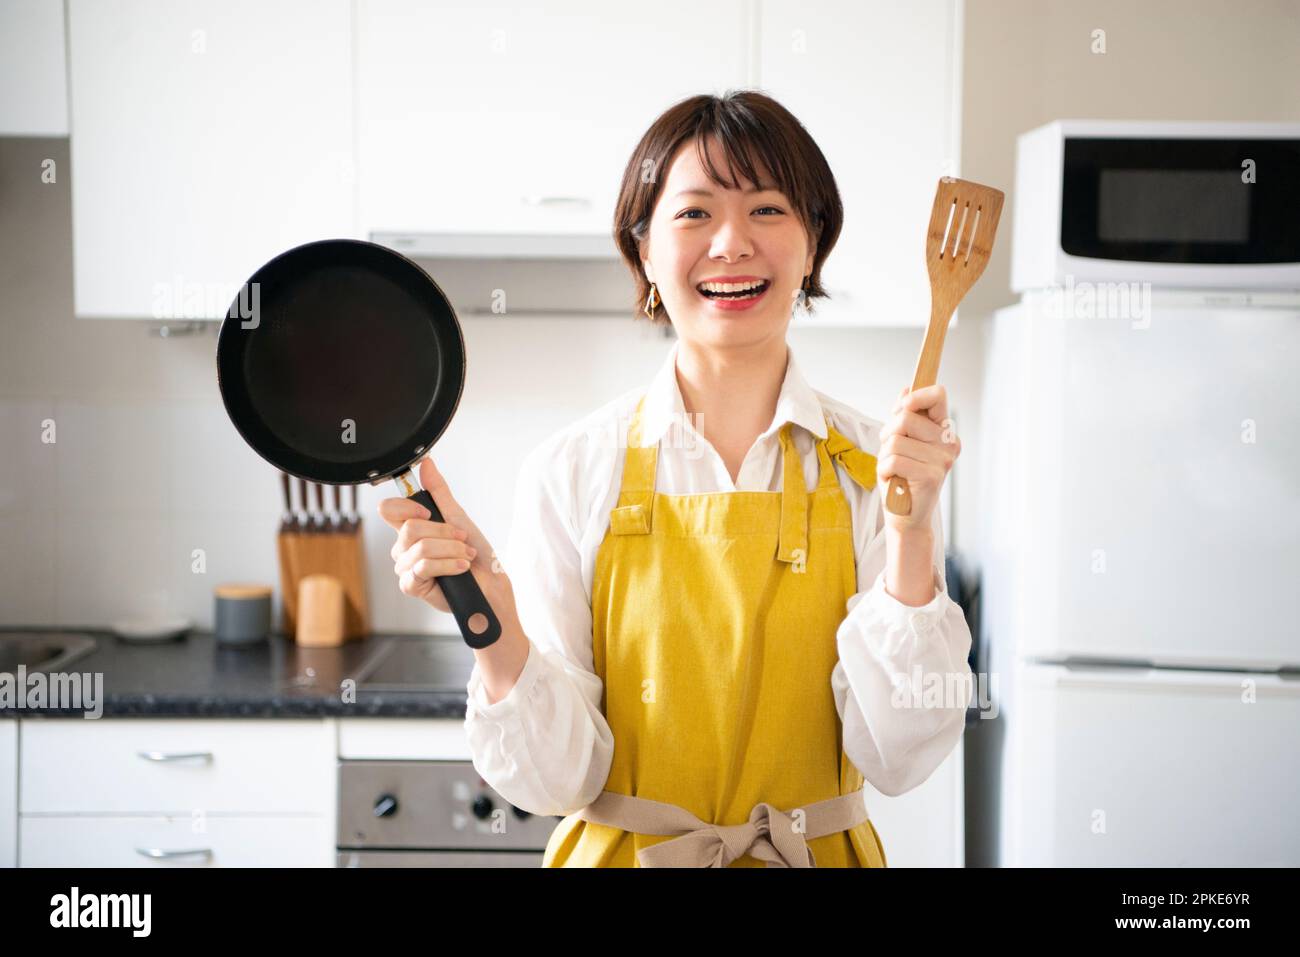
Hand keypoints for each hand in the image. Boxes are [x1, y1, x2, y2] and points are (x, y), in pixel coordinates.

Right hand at [377, 456, 520, 629]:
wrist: (491, 586)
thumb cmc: (476, 555)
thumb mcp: (459, 517)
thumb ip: (439, 492)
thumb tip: (426, 463)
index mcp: (411, 529)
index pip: (389, 510)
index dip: (406, 507)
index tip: (429, 513)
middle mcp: (404, 548)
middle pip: (410, 528)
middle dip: (445, 533)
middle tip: (462, 541)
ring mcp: (406, 567)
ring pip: (419, 548)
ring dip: (451, 551)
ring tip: (465, 557)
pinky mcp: (412, 586)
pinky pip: (422, 568)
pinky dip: (447, 565)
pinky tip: (461, 569)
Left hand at [878, 384, 960, 534]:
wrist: (905, 516)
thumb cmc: (901, 477)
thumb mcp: (900, 442)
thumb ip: (904, 417)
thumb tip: (906, 390)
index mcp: (943, 431)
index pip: (938, 396)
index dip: (917, 396)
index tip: (905, 405)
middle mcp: (948, 443)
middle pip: (905, 418)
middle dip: (888, 434)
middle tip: (892, 453)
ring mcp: (942, 460)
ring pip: (895, 441)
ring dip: (884, 457)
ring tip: (895, 471)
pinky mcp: (931, 476)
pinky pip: (893, 461)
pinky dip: (884, 471)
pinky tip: (894, 481)